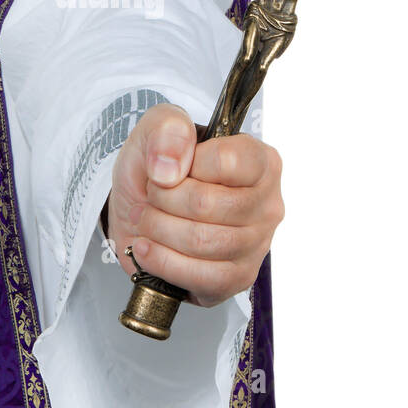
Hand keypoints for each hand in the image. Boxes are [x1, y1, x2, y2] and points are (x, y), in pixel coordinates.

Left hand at [104, 103, 283, 306]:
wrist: (140, 208)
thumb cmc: (160, 167)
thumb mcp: (157, 129)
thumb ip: (167, 129)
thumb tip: (171, 168)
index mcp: (260, 162)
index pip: (227, 162)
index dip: (186, 165)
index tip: (170, 168)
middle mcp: (267, 204)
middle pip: (207, 205)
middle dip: (163, 200)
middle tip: (151, 196)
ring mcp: (256, 245)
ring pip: (201, 242)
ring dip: (158, 229)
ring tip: (147, 219)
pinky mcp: (237, 279)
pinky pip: (201, 277)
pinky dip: (162, 262)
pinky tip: (147, 248)